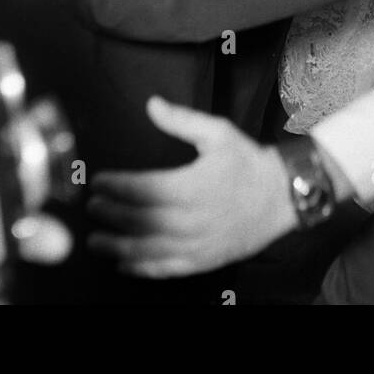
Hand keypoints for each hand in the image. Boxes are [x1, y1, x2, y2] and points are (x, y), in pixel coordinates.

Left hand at [88, 98, 295, 277]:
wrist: (283, 195)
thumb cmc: (248, 162)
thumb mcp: (218, 132)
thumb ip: (181, 120)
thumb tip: (151, 104)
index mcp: (192, 186)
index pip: (143, 188)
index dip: (116, 186)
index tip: (97, 181)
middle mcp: (191, 219)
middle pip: (141, 220)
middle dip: (111, 214)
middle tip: (91, 207)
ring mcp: (197, 244)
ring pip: (149, 250)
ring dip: (118, 246)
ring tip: (95, 241)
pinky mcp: (204, 261)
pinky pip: (167, 268)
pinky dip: (143, 269)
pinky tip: (124, 264)